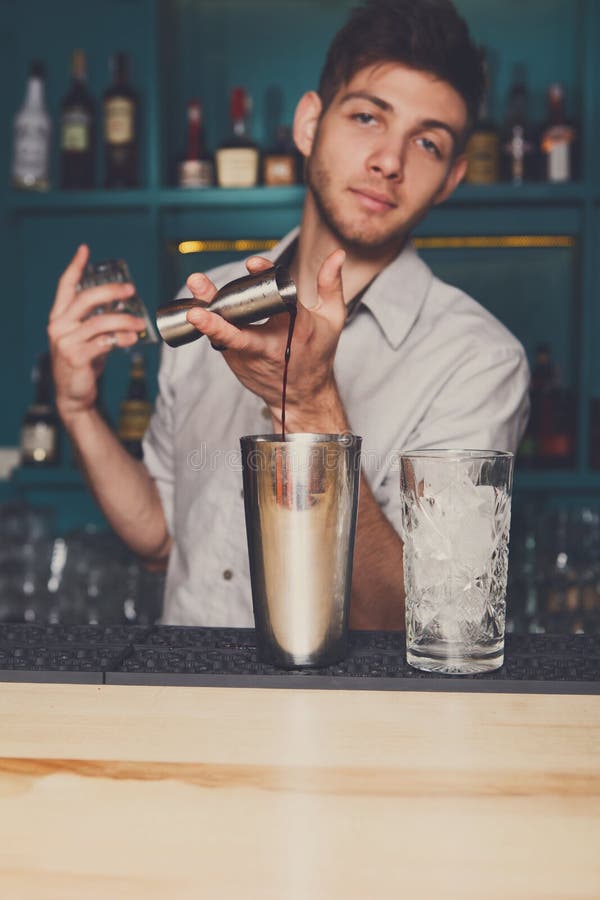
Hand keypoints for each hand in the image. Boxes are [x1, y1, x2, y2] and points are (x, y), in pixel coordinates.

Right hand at [47, 244, 146, 423]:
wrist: (74, 394)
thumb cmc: (84, 362)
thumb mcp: (89, 338)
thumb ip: (101, 323)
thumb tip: (129, 313)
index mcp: (59, 317)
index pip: (65, 286)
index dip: (75, 267)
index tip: (85, 249)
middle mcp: (59, 326)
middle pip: (85, 299)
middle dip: (110, 291)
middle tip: (131, 290)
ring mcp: (65, 342)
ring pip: (100, 322)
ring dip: (124, 320)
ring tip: (140, 323)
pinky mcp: (76, 357)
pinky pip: (105, 342)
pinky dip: (122, 339)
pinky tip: (132, 340)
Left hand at [185, 250, 346, 429]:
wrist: (303, 395)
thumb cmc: (318, 352)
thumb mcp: (333, 319)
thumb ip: (331, 284)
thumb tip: (337, 254)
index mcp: (298, 330)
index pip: (281, 302)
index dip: (266, 280)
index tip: (253, 263)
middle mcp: (271, 347)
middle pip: (239, 332)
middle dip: (216, 319)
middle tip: (198, 298)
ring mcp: (250, 358)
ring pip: (224, 336)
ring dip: (206, 321)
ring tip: (194, 301)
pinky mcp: (236, 362)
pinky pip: (220, 340)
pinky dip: (210, 326)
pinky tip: (198, 311)